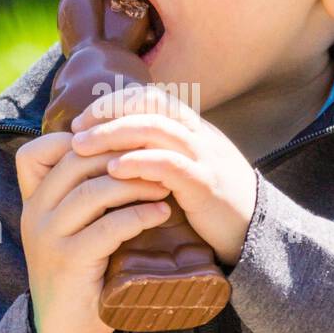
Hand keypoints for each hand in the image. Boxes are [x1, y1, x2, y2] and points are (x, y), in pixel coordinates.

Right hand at [15, 131, 172, 332]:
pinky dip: (140, 215)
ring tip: (166, 184)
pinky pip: (108, 227)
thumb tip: (121, 154)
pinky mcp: (69, 262)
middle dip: (120, 154)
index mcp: (32, 202)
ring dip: (136, 183)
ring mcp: (48, 237)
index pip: (37, 151)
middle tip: (156, 157)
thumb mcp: (72, 229)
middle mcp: (34, 214)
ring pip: (93, 191)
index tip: (121, 144)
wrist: (64, 332)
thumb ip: (82, 197)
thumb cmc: (80, 274)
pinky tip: (161, 212)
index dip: (78, 140)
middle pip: (74, 161)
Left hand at [69, 85, 257, 269]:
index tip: (81, 121)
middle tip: (75, 132)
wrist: (258, 234)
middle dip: (107, 113)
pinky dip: (139, 162)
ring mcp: (204, 157)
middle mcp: (198, 135)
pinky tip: (114, 170)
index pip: (149, 97)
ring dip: (114, 134)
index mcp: (192, 129)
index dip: (112, 103)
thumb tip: (114, 153)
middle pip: (149, 104)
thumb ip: (159, 156)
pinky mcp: (206, 185)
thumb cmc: (213, 206)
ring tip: (83, 148)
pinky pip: (170, 164)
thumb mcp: (186, 172)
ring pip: (156, 128)